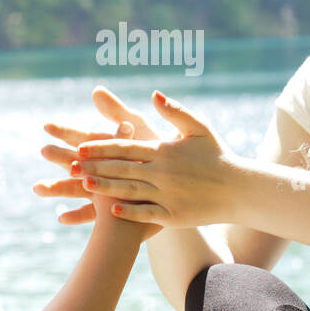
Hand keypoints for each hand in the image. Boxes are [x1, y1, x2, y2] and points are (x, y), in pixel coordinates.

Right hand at [32, 85, 162, 224]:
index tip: (46, 126)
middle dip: (60, 158)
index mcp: (112, 150)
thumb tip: (96, 90)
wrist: (180, 190)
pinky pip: (93, 215)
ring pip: (79, 189)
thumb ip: (118, 112)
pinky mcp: (111, 211)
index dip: (67, 132)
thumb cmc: (160, 154)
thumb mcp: (141, 130)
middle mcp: (105, 170)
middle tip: (43, 151)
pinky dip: (78, 216)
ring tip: (38, 187)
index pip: (86, 138)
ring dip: (59, 188)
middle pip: (79, 162)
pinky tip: (62, 218)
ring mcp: (107, 191)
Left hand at [70, 91, 238, 228]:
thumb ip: (175, 111)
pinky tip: (109, 210)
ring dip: (105, 187)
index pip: (126, 146)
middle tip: (70, 166)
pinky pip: (146, 214)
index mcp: (164, 150)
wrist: (239, 189)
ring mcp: (168, 195)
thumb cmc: (217, 155)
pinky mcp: (174, 216)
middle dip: (94, 166)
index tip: (80, 146)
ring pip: (129, 190)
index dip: (101, 146)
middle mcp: (163, 172)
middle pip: (122, 168)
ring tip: (83, 184)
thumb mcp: (199, 127)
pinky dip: (128, 211)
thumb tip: (153, 95)